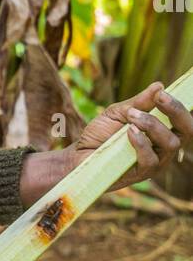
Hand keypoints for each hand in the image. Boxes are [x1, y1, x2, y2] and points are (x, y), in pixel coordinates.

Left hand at [19, 81, 192, 207]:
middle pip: (187, 131)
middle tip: (160, 98)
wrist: (79, 154)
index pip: (184, 120)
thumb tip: (160, 86)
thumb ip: (139, 102)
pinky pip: (151, 160)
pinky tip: (129, 132)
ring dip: (152, 125)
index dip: (180, 106)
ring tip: (132, 117)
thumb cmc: (101, 134)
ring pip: (170, 144)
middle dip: (175, 112)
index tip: (163, 92)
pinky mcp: (141, 175)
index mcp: (162, 132)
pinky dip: (141, 143)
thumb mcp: (118, 112)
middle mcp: (163, 148)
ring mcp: (155, 163)